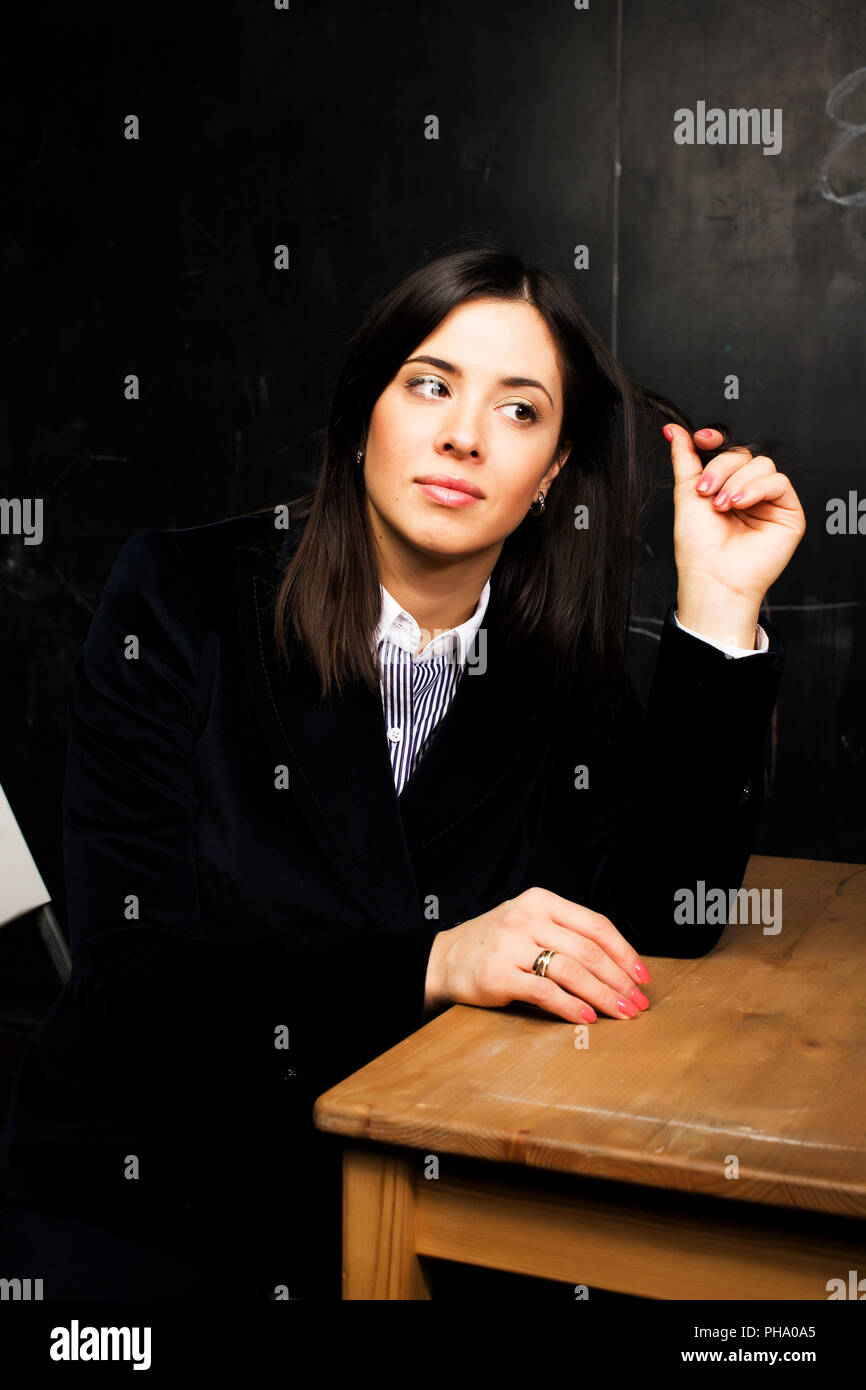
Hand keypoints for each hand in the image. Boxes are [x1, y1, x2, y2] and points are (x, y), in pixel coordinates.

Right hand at [423, 886, 650, 1022]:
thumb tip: (616, 964)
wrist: (443, 959)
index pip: (595, 924)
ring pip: (571, 970)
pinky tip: (587, 1017)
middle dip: (619, 979)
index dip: (624, 952)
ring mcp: (511, 945)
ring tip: (621, 1013)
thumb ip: (564, 934)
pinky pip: (545, 991)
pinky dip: (571, 1006)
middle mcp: (526, 918)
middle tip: (637, 1001)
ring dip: (603, 995)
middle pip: (588, 950)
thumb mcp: (528, 923)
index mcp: (540, 902)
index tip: (642, 975)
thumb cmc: (494, 945)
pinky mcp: (498, 974)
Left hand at [664, 425, 805, 644]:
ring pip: (761, 465)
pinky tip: (739, 504)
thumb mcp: (686, 494)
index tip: (701, 439)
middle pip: (743, 454)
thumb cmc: (698, 547)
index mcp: (725, 487)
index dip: (716, 440)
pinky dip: (756, 488)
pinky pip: (779, 482)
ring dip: (737, 481)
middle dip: (721, 467)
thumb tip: (673, 430)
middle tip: (705, 492)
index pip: (728, 450)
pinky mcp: (788, 513)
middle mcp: (748, 492)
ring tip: (722, 505)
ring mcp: (769, 502)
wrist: (712, 577)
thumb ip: (685, 459)